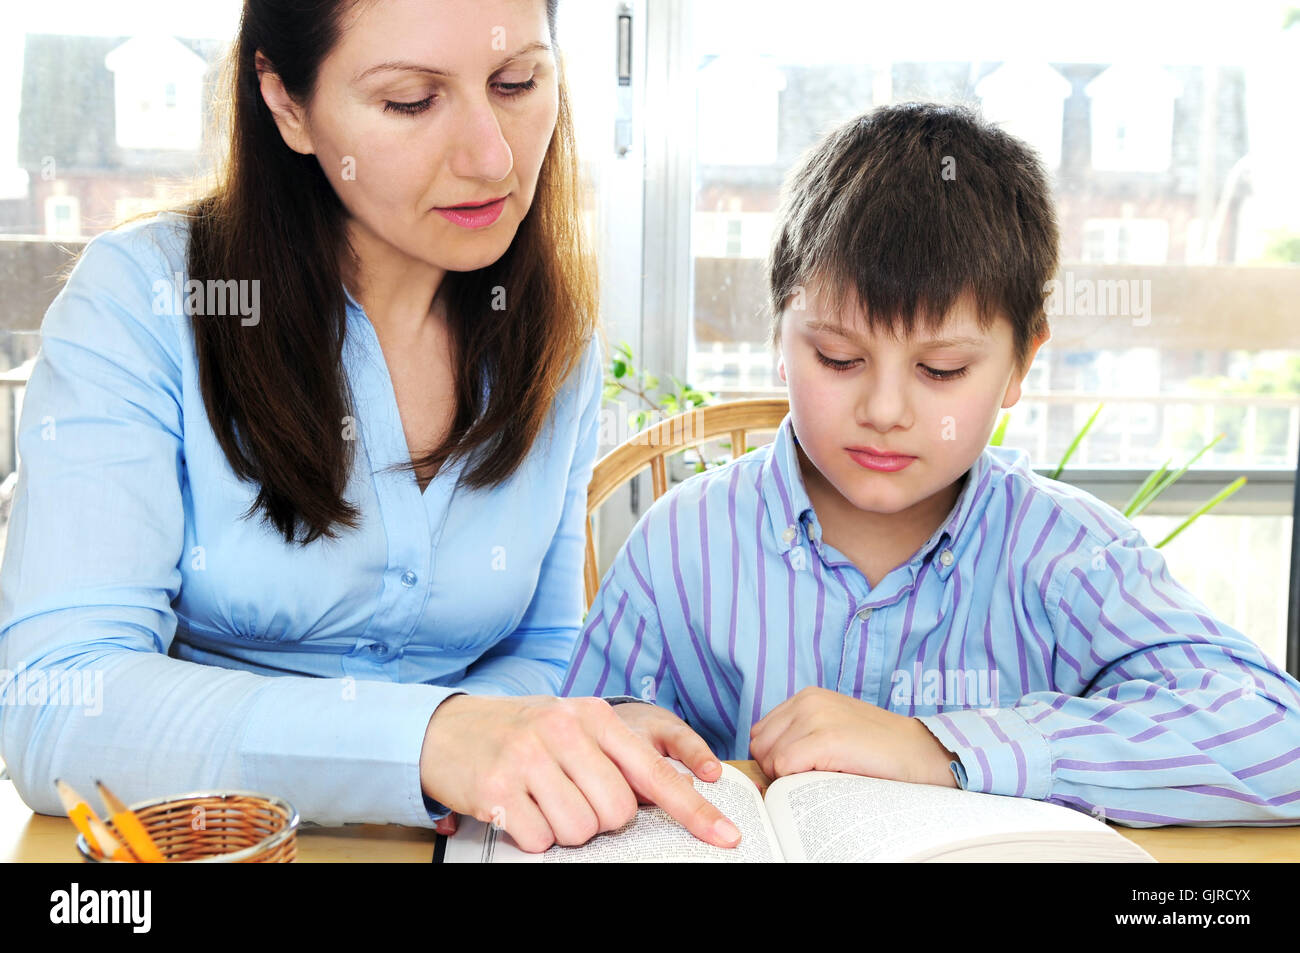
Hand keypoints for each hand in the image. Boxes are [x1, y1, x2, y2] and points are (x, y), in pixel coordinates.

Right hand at [419, 694, 742, 852]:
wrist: (447, 729)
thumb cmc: (522, 732)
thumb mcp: (573, 726)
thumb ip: (617, 754)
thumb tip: (668, 794)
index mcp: (593, 715)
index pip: (654, 771)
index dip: (694, 809)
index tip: (724, 835)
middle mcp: (563, 731)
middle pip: (617, 811)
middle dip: (600, 818)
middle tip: (570, 796)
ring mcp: (529, 759)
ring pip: (581, 830)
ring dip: (565, 828)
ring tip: (542, 799)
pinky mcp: (498, 790)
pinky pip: (540, 840)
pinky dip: (533, 835)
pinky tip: (518, 808)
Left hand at [748, 686, 958, 786]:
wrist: (922, 753)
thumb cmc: (879, 751)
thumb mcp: (834, 730)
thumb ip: (801, 737)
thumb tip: (766, 767)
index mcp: (807, 697)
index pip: (761, 733)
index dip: (773, 759)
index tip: (796, 774)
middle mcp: (807, 701)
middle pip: (760, 746)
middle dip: (775, 770)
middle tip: (807, 781)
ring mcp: (816, 717)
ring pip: (770, 758)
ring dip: (787, 778)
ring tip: (820, 780)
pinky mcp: (826, 738)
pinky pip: (785, 767)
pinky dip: (796, 782)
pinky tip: (825, 781)